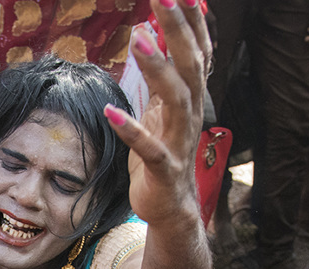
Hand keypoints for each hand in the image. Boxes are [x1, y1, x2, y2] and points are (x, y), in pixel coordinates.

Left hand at [107, 0, 211, 227]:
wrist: (170, 207)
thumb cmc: (163, 154)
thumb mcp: (162, 109)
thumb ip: (161, 75)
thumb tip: (151, 34)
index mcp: (191, 98)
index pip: (197, 51)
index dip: (192, 20)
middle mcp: (191, 115)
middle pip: (190, 66)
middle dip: (178, 30)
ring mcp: (180, 142)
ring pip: (177, 99)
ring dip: (158, 69)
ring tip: (137, 40)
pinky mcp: (164, 168)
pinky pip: (149, 148)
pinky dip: (131, 129)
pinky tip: (111, 111)